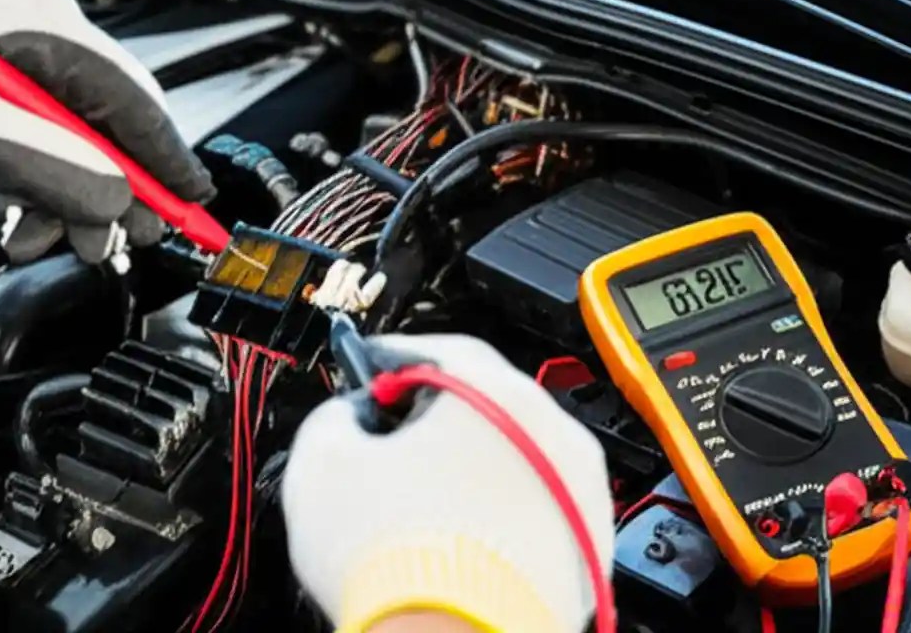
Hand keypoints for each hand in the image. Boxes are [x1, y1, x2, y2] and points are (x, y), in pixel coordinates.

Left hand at [0, 0, 214, 262]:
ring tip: (50, 239)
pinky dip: (46, 188)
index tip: (191, 205)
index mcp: (46, 27)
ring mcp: (28, 64)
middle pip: (114, 127)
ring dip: (73, 200)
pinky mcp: (10, 91)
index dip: (167, 160)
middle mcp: (46, 38)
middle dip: (115, 193)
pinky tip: (28, 220)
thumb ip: (54, 168)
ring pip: (83, 144)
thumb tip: (119, 202)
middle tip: (118, 240)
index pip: (135, 102)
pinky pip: (52, 145)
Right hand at [281, 334, 614, 632]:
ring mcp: (581, 496)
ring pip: (516, 461)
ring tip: (422, 509)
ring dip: (473, 471)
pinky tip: (457, 542)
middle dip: (437, 421)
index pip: (444, 349)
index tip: (374, 373)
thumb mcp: (324, 463)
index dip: (396, 359)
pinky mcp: (587, 551)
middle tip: (390, 444)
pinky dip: (500, 519)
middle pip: (487, 405)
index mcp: (499, 394)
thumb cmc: (400, 560)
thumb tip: (346, 421)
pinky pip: (535, 514)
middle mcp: (555, 435)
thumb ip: (334, 415)